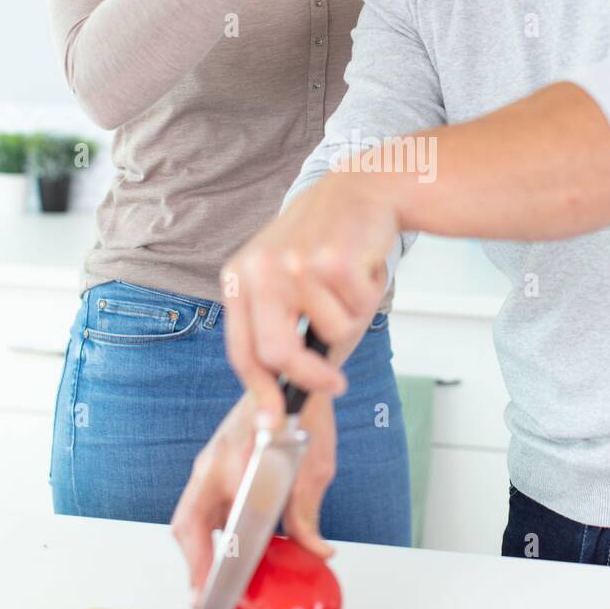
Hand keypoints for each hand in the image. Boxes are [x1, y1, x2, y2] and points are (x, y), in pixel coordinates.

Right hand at [172, 388, 337, 601]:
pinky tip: (224, 554)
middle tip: (203, 598)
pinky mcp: (212, 463)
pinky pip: (202, 504)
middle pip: (187, 525)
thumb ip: (308, 514)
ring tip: (209, 585)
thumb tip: (319, 551)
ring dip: (197, 551)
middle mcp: (214, 463)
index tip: (219, 590)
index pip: (221, 525)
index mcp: (237, 464)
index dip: (215, 564)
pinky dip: (209, 532)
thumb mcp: (316, 468)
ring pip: (190, 516)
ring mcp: (208, 462)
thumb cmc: (304, 416)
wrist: (291, 378)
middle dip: (193, 565)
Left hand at [220, 171, 398, 421]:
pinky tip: (363, 267)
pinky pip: (358, 309)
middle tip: (335, 383)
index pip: (242, 351)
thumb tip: (292, 395)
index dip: (260, 392)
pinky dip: (369, 297)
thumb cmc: (328, 241)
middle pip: (277, 353)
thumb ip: (286, 333)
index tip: (275, 420)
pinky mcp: (331, 259)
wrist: (362, 188)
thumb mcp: (290, 282)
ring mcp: (294, 264)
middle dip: (311, 378)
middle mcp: (259, 271)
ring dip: (352, 319)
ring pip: (330, 332)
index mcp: (240, 279)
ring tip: (351, 287)